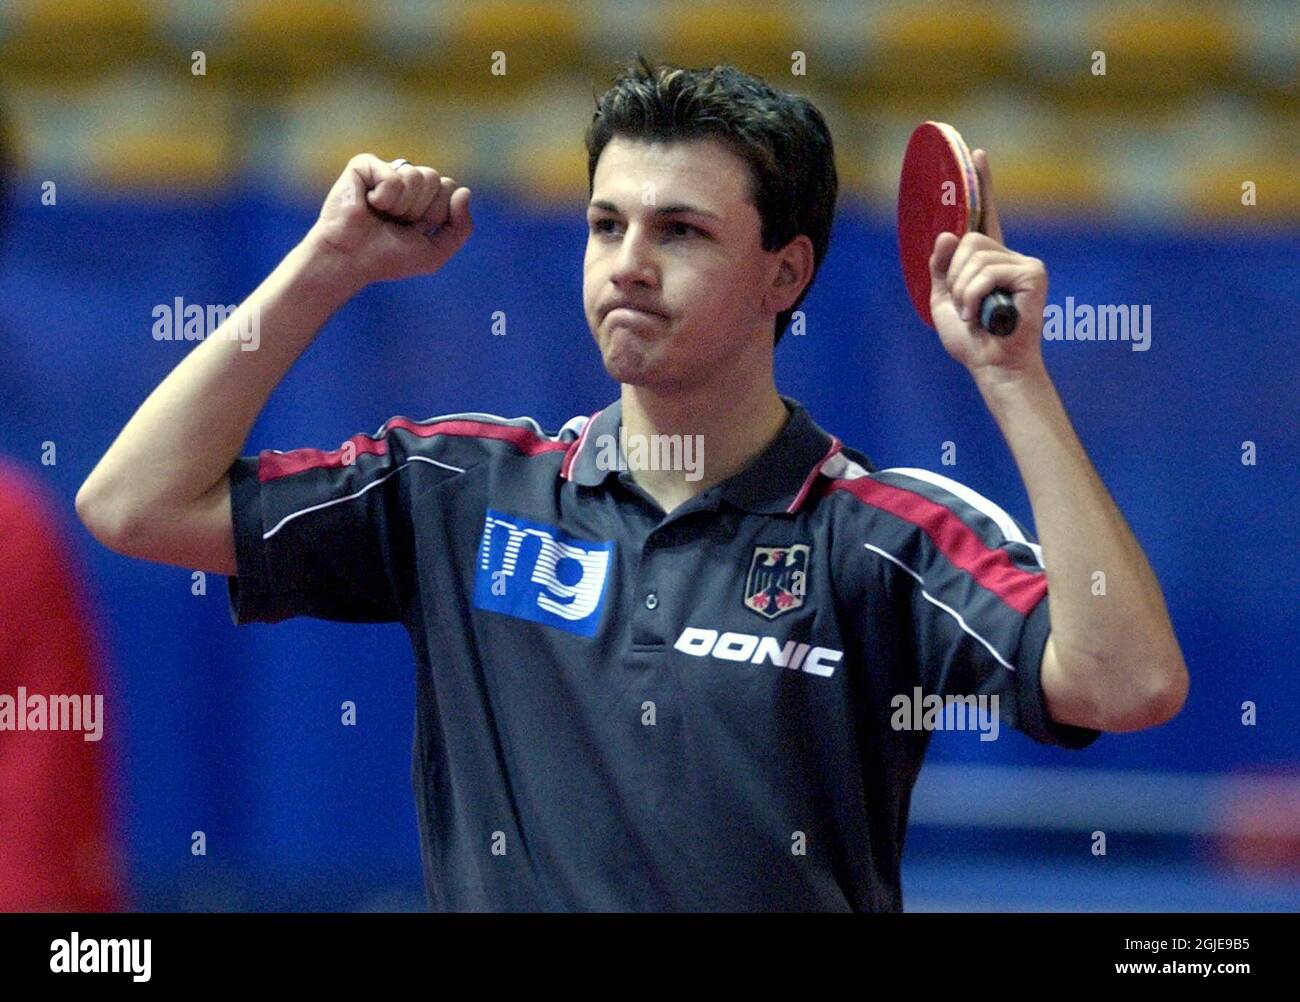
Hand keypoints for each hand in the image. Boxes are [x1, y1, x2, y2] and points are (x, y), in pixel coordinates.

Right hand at [305, 153, 472, 287]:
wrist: (350, 260)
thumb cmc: (388, 258)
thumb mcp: (435, 252)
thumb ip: (461, 227)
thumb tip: (465, 191)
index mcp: (425, 197)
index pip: (450, 189)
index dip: (437, 214)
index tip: (415, 230)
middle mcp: (407, 181)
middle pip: (436, 179)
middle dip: (420, 209)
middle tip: (396, 223)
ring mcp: (386, 170)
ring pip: (418, 176)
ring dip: (402, 206)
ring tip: (382, 215)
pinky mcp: (364, 165)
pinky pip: (394, 177)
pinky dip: (385, 198)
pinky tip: (369, 204)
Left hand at [928, 149, 1046, 380]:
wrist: (991, 364)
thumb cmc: (970, 338)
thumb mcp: (942, 299)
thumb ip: (940, 267)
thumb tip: (948, 234)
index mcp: (988, 260)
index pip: (985, 214)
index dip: (983, 184)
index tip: (978, 153)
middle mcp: (1008, 255)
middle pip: (966, 240)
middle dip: (953, 277)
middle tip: (964, 306)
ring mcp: (1023, 262)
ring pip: (973, 257)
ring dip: (962, 291)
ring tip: (974, 312)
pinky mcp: (1033, 273)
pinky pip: (985, 273)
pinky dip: (973, 296)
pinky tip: (984, 314)